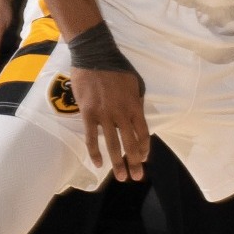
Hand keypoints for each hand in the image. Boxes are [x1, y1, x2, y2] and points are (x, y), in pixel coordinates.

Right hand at [70, 65, 150, 181]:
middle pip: (130, 143)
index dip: (145, 148)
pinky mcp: (88, 113)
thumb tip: (138, 115)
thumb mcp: (134, 83)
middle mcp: (121, 113)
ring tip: (121, 177)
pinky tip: (98, 164)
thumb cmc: (116, 68)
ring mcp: (104, 114)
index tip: (144, 159)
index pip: (143, 132)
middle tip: (136, 177)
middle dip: (135, 162)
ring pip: (112, 144)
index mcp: (134, 105)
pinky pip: (92, 137)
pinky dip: (95, 152)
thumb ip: (137, 101)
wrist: (94, 56)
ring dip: (117, 163)